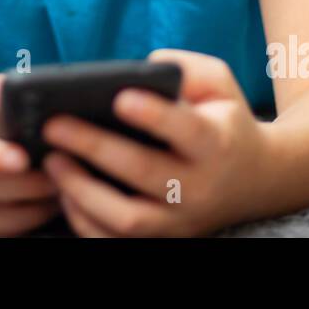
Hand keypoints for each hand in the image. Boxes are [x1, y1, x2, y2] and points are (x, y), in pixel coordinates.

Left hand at [41, 48, 267, 236]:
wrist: (256, 179)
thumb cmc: (224, 120)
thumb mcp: (219, 83)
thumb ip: (183, 68)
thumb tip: (137, 69)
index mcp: (217, 142)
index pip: (186, 130)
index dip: (153, 115)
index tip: (119, 97)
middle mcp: (200, 186)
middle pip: (144, 172)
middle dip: (94, 147)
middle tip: (54, 125)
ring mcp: (181, 220)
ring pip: (127, 218)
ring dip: (82, 191)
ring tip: (52, 161)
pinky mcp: (163, 238)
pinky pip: (116, 240)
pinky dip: (84, 221)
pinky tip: (63, 191)